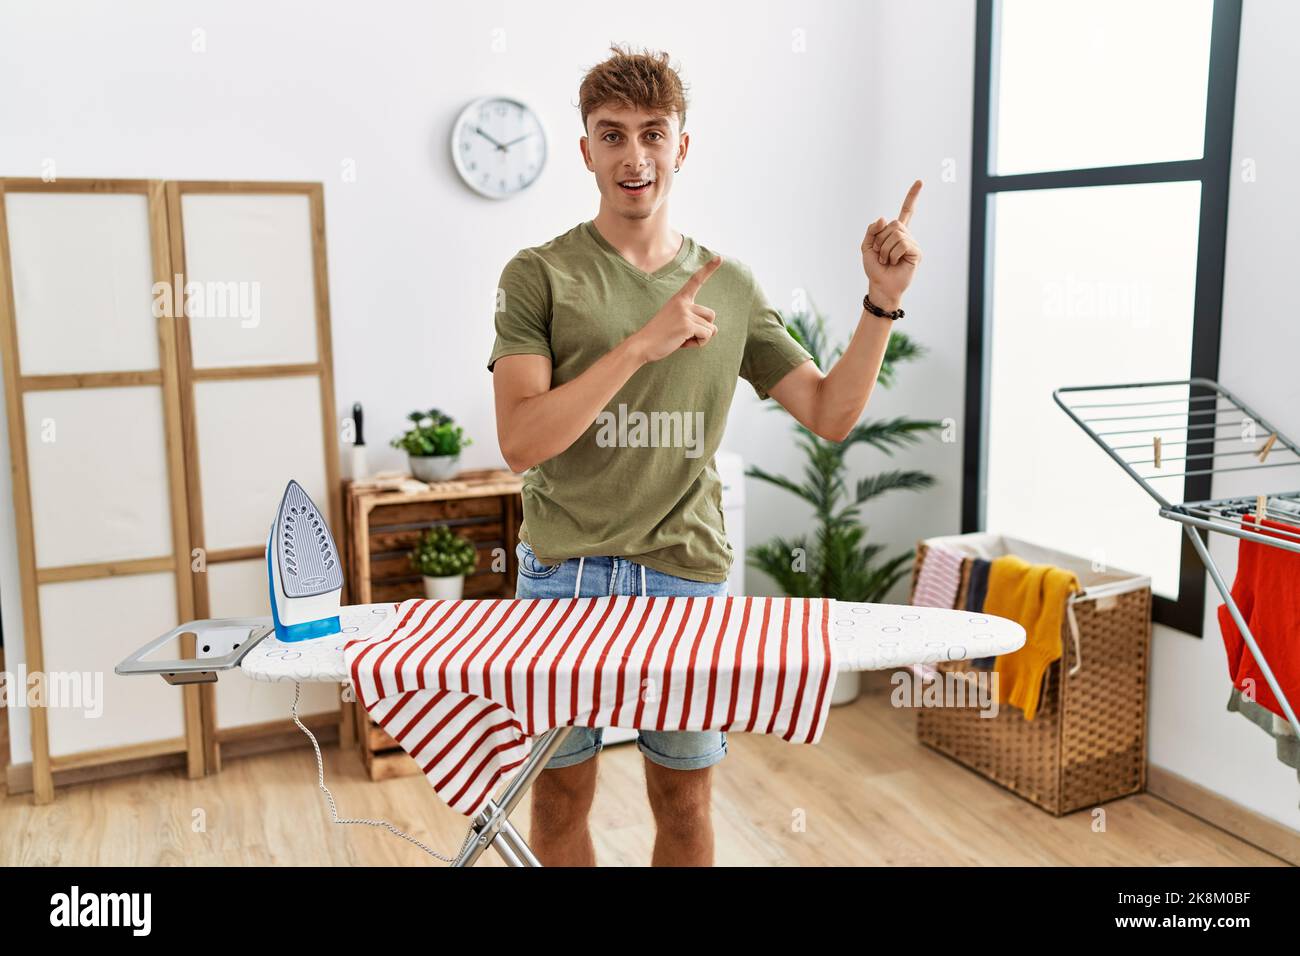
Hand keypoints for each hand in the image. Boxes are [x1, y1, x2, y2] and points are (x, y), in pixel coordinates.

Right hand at [631, 255, 722, 361]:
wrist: (643, 344)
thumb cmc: (659, 335)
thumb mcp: (674, 319)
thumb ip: (690, 317)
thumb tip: (713, 329)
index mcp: (679, 299)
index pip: (696, 281)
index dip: (709, 269)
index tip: (719, 258)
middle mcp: (683, 303)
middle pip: (711, 315)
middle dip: (704, 329)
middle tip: (684, 334)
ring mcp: (685, 313)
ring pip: (711, 328)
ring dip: (701, 338)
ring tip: (682, 338)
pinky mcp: (687, 325)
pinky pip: (706, 336)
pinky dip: (699, 343)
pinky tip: (683, 343)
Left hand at [862, 179, 922, 309]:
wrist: (880, 286)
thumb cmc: (874, 268)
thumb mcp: (866, 246)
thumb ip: (872, 230)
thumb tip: (883, 218)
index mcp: (896, 232)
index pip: (906, 211)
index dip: (912, 197)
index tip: (920, 181)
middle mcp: (906, 235)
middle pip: (892, 224)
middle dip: (880, 239)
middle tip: (880, 254)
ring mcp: (912, 244)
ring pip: (896, 234)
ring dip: (885, 249)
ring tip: (886, 261)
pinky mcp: (916, 253)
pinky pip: (903, 244)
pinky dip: (893, 254)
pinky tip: (893, 262)